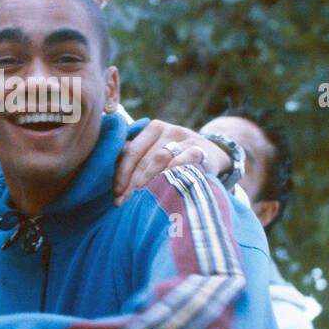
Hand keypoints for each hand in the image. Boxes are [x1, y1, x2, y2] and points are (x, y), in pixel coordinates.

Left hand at [112, 120, 230, 205]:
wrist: (213, 152)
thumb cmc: (177, 154)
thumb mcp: (159, 149)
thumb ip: (139, 157)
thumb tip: (115, 179)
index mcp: (154, 128)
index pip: (133, 150)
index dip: (122, 171)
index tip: (116, 191)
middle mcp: (169, 130)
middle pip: (145, 157)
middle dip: (132, 180)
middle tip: (123, 199)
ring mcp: (185, 138)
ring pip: (162, 157)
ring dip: (148, 179)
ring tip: (140, 196)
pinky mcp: (200, 149)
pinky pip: (186, 158)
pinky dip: (176, 167)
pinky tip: (167, 181)